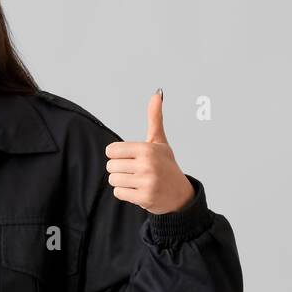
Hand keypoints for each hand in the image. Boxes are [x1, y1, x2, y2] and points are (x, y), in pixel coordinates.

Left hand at [104, 89, 195, 213]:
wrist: (180, 195)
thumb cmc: (167, 166)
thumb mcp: (160, 141)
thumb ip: (154, 118)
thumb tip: (157, 94)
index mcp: (147, 149)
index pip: (111, 150)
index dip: (117, 155)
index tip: (128, 158)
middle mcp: (147, 164)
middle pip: (111, 166)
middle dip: (119, 169)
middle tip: (135, 171)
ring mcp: (146, 182)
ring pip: (113, 180)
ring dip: (122, 182)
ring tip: (136, 181)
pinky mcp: (144, 198)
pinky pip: (118, 193)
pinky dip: (125, 193)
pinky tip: (137, 190)